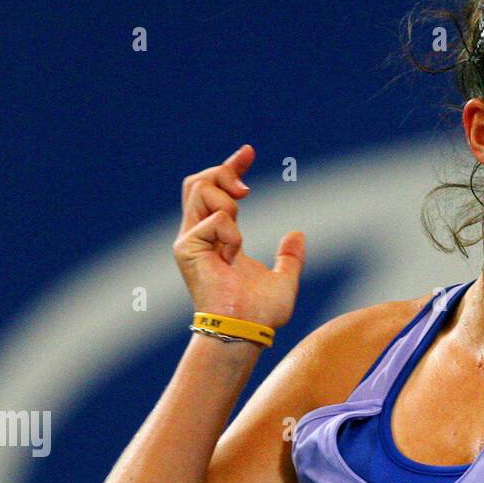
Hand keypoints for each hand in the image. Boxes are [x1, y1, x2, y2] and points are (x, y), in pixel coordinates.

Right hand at [172, 144, 304, 329]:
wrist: (245, 329)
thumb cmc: (260, 313)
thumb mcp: (284, 279)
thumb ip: (290, 257)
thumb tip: (297, 234)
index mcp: (217, 238)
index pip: (214, 190)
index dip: (230, 167)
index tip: (248, 152)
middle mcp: (198, 235)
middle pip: (198, 181)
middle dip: (223, 173)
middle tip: (247, 191)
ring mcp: (189, 241)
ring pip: (201, 190)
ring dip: (229, 204)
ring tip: (238, 239)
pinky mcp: (186, 248)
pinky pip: (215, 219)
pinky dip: (231, 234)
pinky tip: (231, 257)